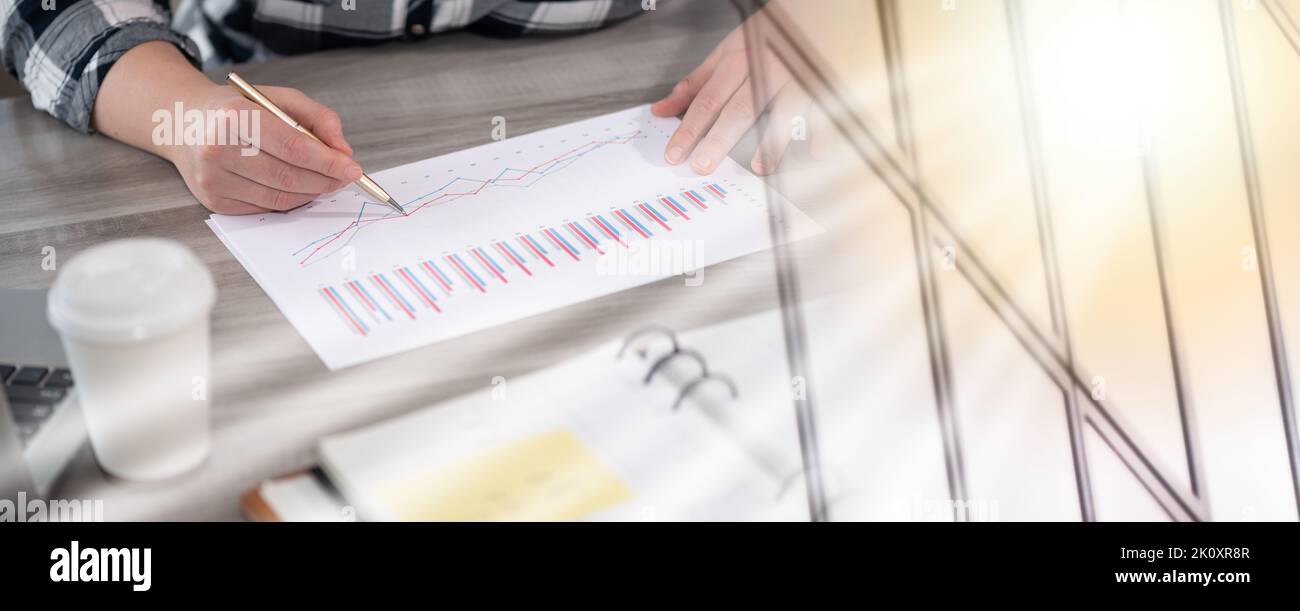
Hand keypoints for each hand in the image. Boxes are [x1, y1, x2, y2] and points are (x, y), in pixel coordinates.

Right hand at [167, 84, 359, 214]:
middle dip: (325, 180)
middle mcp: (217, 149)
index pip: (293, 146)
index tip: (353, 168)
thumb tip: (343, 151)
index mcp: (234, 116)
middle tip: (345, 177)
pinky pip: (266, 207)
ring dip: (312, 193)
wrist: (183, 123)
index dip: (328, 161)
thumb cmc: (237, 109)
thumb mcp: (278, 98)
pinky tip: (298, 187)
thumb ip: (318, 117)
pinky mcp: (214, 201)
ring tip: (325, 181)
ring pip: (280, 197)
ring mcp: (213, 179)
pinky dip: (291, 200)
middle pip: (289, 176)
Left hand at [652, 20, 811, 175]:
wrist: (815, 8)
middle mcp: (764, 67)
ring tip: (760, 167)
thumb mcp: (727, 49)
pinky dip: (822, 130)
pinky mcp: (823, 80)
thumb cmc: (768, 34)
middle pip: (739, 107)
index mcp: (737, 59)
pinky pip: (823, 107)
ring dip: (773, 140)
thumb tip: (661, 109)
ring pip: (783, 108)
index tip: (675, 153)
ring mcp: (795, 74)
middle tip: (703, 165)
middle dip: (719, 139)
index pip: (707, 98)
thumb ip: (696, 82)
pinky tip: (815, 151)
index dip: (689, 128)